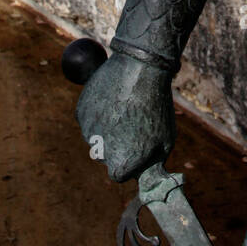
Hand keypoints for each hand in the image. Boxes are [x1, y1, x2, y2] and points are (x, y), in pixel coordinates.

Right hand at [76, 51, 175, 181]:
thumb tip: (145, 176)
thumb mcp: (165, 140)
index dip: (129, 162)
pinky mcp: (81, 112)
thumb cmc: (157, 107)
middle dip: (117, 146)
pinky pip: (90, 120)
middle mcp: (100, 151)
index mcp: (121, 162)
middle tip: (133, 124)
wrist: (140, 68)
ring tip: (126, 108)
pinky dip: (99, 114)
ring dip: (108, 129)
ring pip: (96, 138)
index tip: (137, 149)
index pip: (119, 175)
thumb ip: (152, 164)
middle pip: (106, 157)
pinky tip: (114, 99)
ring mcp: (88, 131)